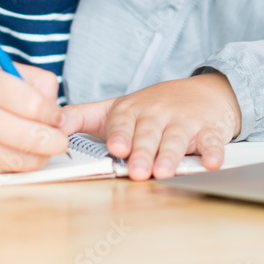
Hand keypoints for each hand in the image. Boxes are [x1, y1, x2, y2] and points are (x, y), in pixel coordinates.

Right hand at [0, 61, 69, 173]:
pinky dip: (17, 165)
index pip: (33, 103)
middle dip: (56, 141)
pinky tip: (15, 154)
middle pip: (32, 136)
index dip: (54, 114)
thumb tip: (57, 105)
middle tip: (60, 139)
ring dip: (39, 156)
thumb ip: (27, 79)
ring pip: (21, 159)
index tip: (58, 117)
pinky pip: (3, 171)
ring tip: (39, 146)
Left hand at [59, 71, 240, 180]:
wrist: (207, 92)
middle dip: (143, 151)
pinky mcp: (210, 130)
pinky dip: (214, 151)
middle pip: (149, 133)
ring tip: (165, 171)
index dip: (120, 134)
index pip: (123, 121)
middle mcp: (159, 114)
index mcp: (133, 110)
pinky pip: (213, 141)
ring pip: (177, 138)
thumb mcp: (118, 107)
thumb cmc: (157, 107)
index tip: (115, 148)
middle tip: (139, 170)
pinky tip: (212, 162)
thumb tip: (50, 127)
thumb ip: (82, 117)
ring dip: (171, 154)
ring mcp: (186, 122)